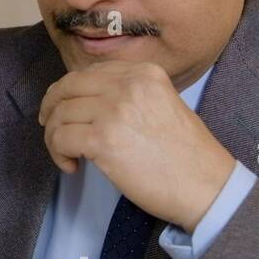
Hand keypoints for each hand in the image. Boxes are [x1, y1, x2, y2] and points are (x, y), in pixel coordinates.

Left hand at [37, 60, 235, 232]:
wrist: (207, 186)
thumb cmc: (186, 155)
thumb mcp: (163, 105)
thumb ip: (129, 95)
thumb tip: (86, 101)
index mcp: (145, 72)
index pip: (90, 72)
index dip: (70, 90)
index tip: (65, 108)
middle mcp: (128, 85)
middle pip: (67, 86)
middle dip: (52, 107)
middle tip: (51, 127)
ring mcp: (114, 110)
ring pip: (59, 114)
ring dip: (55, 137)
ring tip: (69, 156)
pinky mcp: (102, 140)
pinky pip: (60, 138)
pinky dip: (58, 153)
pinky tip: (73, 167)